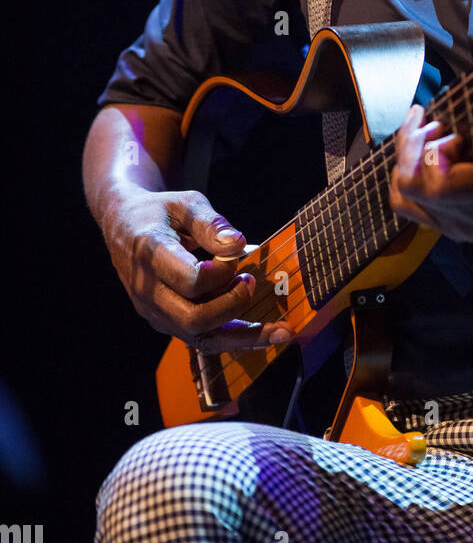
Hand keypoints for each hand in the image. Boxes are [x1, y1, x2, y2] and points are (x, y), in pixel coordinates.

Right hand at [98, 188, 293, 352]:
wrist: (123, 225)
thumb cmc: (159, 211)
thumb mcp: (185, 203)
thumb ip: (211, 223)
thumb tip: (238, 246)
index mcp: (150, 254)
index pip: (190, 280)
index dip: (221, 273)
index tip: (236, 254)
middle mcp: (147, 290)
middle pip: (193, 319)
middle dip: (232, 305)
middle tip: (251, 281)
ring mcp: (153, 311)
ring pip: (199, 339)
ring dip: (242, 336)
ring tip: (279, 329)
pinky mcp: (163, 321)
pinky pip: (200, 339)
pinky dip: (233, 339)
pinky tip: (262, 335)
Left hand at [389, 107, 472, 269]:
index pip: (438, 179)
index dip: (433, 148)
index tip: (451, 127)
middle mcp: (469, 214)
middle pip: (409, 184)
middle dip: (412, 145)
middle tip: (432, 124)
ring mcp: (457, 226)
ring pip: (402, 196)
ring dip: (407, 161)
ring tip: (427, 139)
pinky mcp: (453, 230)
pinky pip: (411, 207)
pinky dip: (409, 178)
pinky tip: (429, 159)